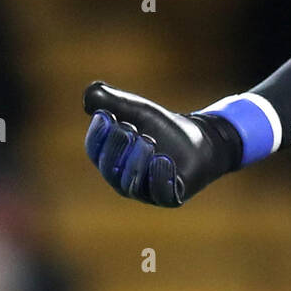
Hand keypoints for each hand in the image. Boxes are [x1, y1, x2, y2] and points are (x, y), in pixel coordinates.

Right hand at [83, 81, 240, 206]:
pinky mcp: (170, 197)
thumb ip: (112, 100)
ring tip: (148, 140)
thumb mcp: (137, 109)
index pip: (95, 150)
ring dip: (136, 161)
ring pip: (132, 184)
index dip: (97, 134)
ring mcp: (146, 191)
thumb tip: (90, 93)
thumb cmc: (162, 127)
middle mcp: (123, 179)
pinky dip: (160, 177)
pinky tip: (163, 159)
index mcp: (110, 158)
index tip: (106, 116)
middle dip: (117, 147)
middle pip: (111, 169)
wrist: (199, 139)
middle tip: (130, 129)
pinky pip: (161, 194)